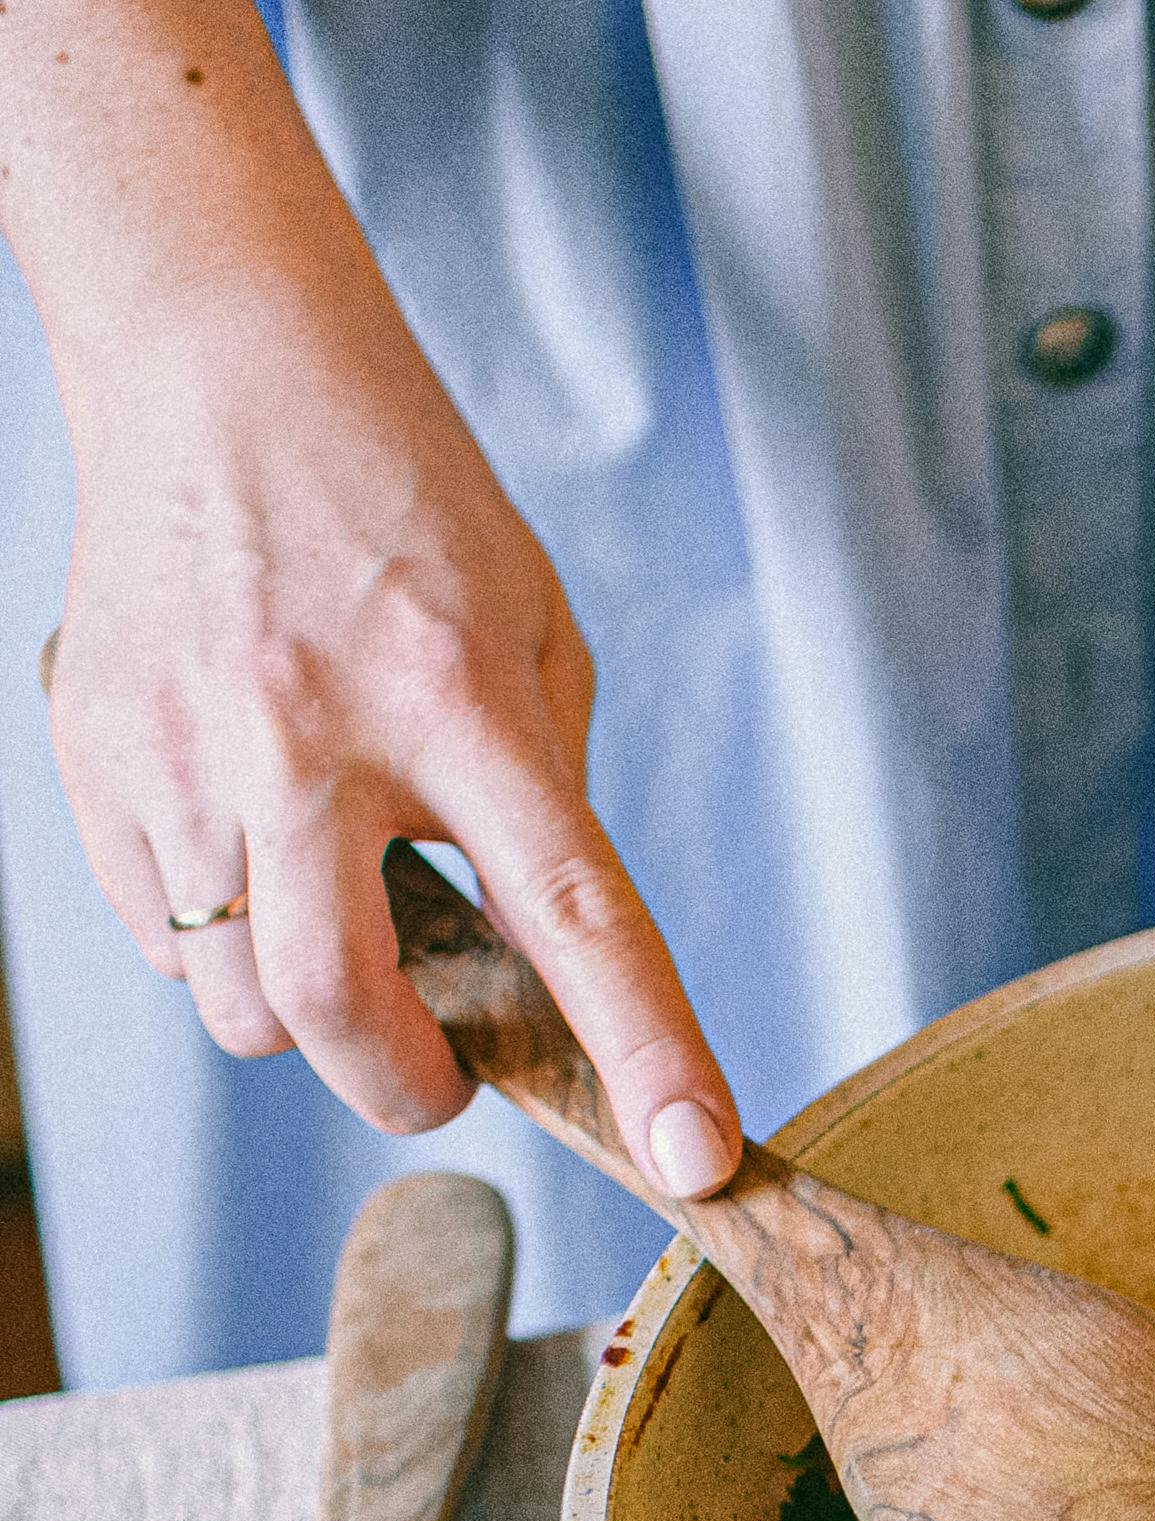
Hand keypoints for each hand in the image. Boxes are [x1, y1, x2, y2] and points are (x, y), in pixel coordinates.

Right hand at [45, 264, 742, 1189]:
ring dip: (302, 1010)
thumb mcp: (530, 626)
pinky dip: (218, 933)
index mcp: (455, 695)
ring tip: (335, 907)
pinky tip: (249, 835)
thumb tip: (535, 955)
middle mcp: (306, 731)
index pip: (572, 911)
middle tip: (442, 1075)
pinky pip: (160, 931)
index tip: (692, 1161)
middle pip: (336, 1009)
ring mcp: (182, 747)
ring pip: (235, 999)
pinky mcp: (95, 751)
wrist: (217, 360)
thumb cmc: (395, 492)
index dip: (644, 1050)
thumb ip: (543, 795)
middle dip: (404, 1087)